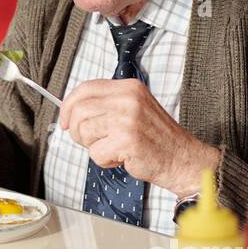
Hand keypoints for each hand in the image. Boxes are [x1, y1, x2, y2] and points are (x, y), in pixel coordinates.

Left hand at [59, 78, 219, 195]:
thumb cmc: (156, 139)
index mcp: (129, 88)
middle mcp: (128, 99)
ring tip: (114, 148)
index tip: (64, 120)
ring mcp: (128, 118)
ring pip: (83, 132)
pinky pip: (95, 152)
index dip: (68, 105)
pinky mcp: (127, 140)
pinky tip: (122, 158)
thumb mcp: (134, 110)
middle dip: (77, 131)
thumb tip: (71, 111)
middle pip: (79, 111)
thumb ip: (106, 105)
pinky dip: (104, 161)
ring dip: (94, 147)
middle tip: (92, 141)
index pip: (85, 88)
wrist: (183, 159)